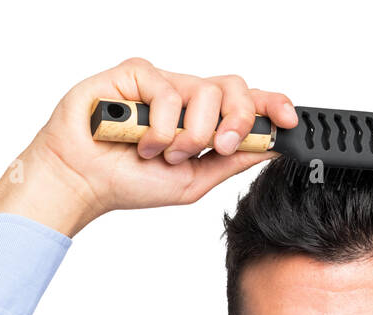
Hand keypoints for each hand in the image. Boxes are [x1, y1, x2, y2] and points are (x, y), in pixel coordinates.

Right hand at [0, 58, 298, 235]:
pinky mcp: (134, 74)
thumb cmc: (129, 182)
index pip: (244, 102)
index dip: (270, 106)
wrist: (84, 183)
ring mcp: (160, 83)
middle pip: (233, 88)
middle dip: (235, 121)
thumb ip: (231, 162)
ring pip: (204, 92)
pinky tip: (141, 141)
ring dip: (188, 135)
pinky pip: (167, 91)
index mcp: (202, 120)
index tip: (289, 120)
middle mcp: (185, 97)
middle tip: (218, 146)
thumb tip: (271, 147)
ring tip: (162, 153)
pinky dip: (160, 127)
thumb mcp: (195, 180)